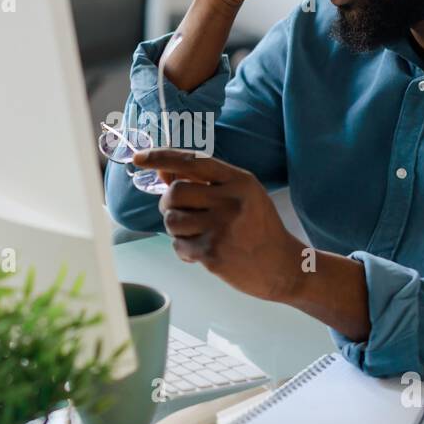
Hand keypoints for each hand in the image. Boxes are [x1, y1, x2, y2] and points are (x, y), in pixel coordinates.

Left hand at [134, 148, 304, 301]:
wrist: (284, 267)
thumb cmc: (259, 229)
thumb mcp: (241, 196)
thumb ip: (204, 182)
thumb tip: (163, 170)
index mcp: (240, 180)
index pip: (192, 161)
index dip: (161, 157)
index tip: (139, 158)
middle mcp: (231, 200)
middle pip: (175, 192)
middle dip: (169, 204)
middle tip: (182, 214)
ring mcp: (221, 227)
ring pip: (171, 220)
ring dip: (177, 229)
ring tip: (198, 235)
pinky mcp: (213, 252)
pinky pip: (178, 245)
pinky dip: (184, 250)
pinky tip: (203, 252)